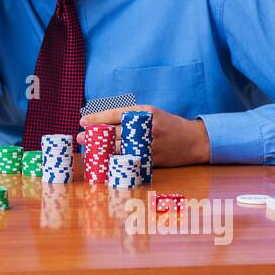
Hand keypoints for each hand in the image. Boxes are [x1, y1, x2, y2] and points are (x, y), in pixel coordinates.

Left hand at [77, 105, 209, 167]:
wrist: (194, 141)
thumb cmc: (168, 125)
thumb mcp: (150, 114)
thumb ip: (128, 116)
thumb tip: (100, 121)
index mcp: (145, 112)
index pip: (116, 114)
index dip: (97, 119)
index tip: (82, 122)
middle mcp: (147, 128)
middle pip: (114, 132)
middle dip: (95, 136)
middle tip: (79, 138)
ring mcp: (150, 145)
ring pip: (119, 149)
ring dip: (102, 150)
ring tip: (88, 150)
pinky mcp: (152, 160)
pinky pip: (129, 161)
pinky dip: (116, 161)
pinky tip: (105, 161)